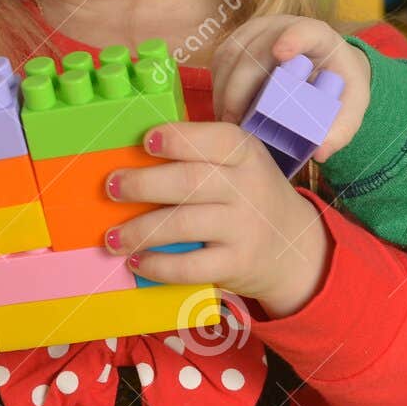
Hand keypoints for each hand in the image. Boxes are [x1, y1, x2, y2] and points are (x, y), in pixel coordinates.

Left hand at [104, 121, 331, 316]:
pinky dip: (158, 266)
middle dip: (143, 184)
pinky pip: (190, 267)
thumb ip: (201, 156)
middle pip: (189, 182)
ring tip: (113, 237)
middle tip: (111, 188)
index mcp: (246, 154)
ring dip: (140, 231)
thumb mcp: (241, 165)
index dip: (178, 139)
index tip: (145, 141)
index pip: (216, 140)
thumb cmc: (250, 196)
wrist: (295, 246)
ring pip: (184, 225)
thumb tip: (132, 156)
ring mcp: (244, 227)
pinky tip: (137, 261)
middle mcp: (248, 188)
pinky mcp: (237, 263)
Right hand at [210, 16, 370, 162]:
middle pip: (255, 51)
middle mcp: (284, 26)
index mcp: (319, 37)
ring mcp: (258, 30)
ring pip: (231, 54)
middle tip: (235, 124)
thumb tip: (320, 152)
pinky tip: (223, 110)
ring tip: (228, 123)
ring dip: (224, 90)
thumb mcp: (351, 108)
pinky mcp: (239, 39)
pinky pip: (221, 59)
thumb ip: (342, 130)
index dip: (293, 38)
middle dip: (240, 88)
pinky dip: (217, 86)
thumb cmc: (338, 86)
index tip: (282, 52)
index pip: (306, 31)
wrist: (327, 66)